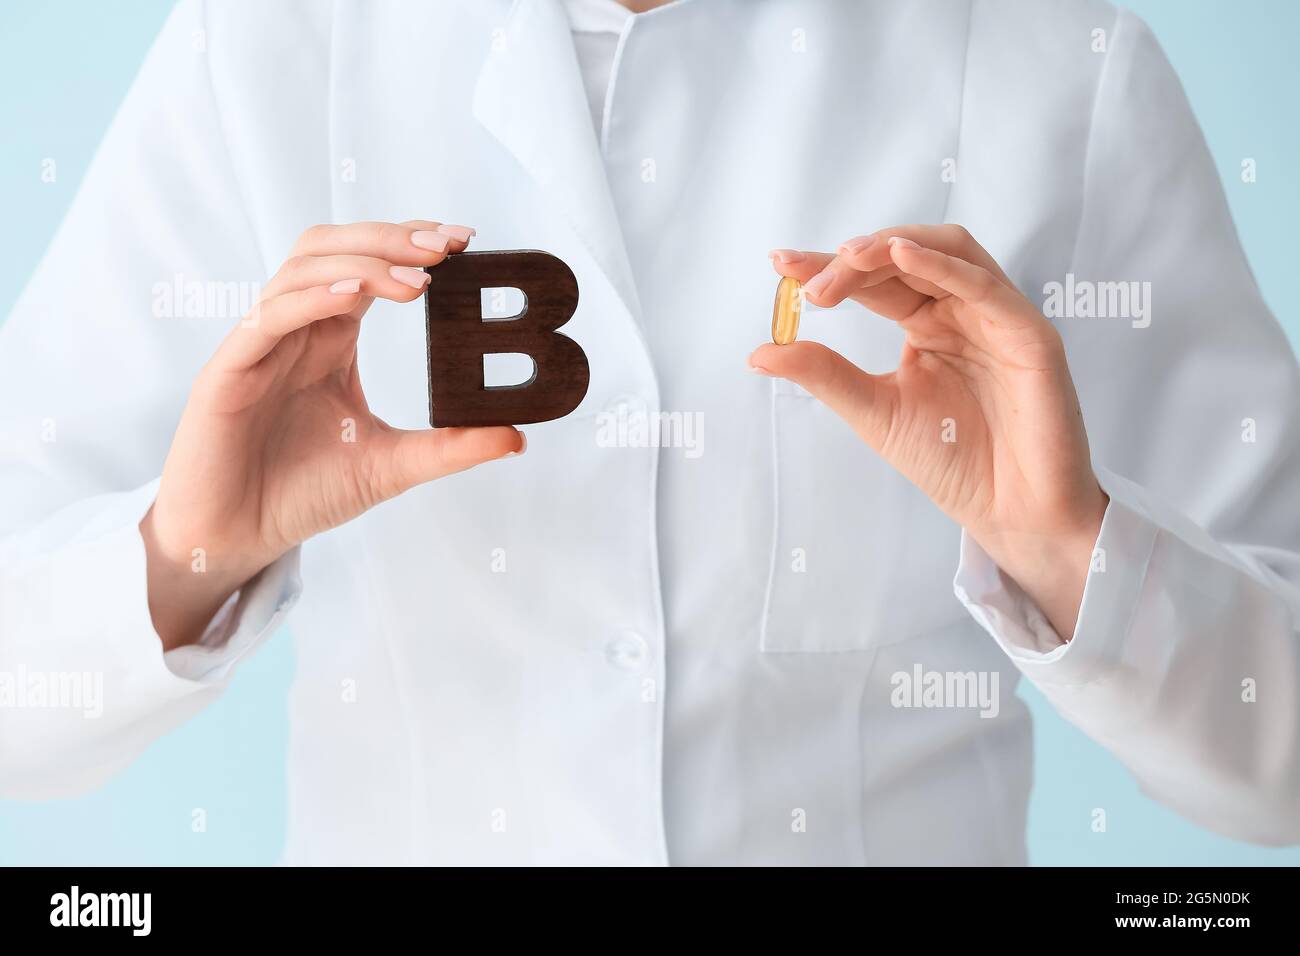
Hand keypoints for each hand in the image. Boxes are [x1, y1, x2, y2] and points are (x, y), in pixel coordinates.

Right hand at [142, 220, 524, 648]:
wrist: (235, 538)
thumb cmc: (300, 494)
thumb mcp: (390, 466)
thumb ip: (449, 448)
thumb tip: (517, 437)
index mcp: (331, 340)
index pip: (370, 267)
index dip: (410, 245)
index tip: (464, 242)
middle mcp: (296, 330)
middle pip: (335, 248)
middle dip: (391, 238)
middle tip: (447, 247)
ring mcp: (260, 344)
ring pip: (304, 269)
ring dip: (362, 261)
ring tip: (417, 277)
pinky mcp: (229, 369)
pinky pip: (269, 316)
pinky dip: (315, 296)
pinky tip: (357, 293)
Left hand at [751, 225, 1107, 639]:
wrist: (1009, 513)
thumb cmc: (953, 462)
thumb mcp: (873, 411)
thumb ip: (824, 375)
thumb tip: (760, 352)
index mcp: (928, 325)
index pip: (875, 280)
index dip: (829, 266)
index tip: (780, 265)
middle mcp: (962, 312)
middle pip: (907, 258)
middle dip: (854, 261)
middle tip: (809, 283)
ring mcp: (998, 318)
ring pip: (949, 252)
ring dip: (894, 247)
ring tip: (849, 257)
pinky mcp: (1030, 335)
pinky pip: (986, 286)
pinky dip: (942, 265)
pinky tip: (901, 256)